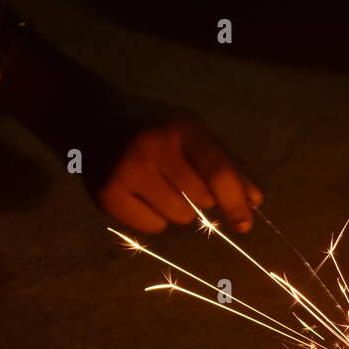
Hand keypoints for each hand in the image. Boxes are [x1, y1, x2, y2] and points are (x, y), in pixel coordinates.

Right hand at [85, 105, 262, 234]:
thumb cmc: (155, 130)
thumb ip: (227, 164)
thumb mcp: (192, 134)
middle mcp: (153, 147)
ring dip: (178, 210)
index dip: (235, 202)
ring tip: (158, 185)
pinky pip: (153, 227)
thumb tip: (255, 200)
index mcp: (181, 127)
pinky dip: (154, 219)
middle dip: (201, 199)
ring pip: (179, 216)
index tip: (245, 225)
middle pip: (200, 200)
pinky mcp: (108, 195)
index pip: (217, 171)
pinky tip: (140, 195)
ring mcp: (127, 171)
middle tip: (178, 178)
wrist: (92, 120)